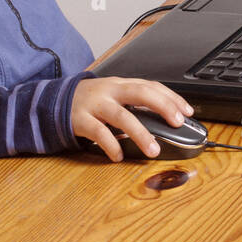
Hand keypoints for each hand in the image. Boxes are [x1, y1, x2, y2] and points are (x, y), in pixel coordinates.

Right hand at [72, 76, 193, 160]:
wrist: (52, 100)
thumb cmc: (91, 101)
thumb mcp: (113, 95)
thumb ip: (134, 103)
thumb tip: (165, 118)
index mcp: (121, 85)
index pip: (151, 86)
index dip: (171, 98)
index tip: (188, 111)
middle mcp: (110, 91)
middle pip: (141, 93)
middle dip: (163, 106)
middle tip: (178, 123)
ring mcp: (95, 104)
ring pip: (122, 116)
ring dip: (141, 134)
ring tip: (153, 150)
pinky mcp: (80, 120)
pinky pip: (99, 133)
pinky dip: (111, 146)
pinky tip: (118, 156)